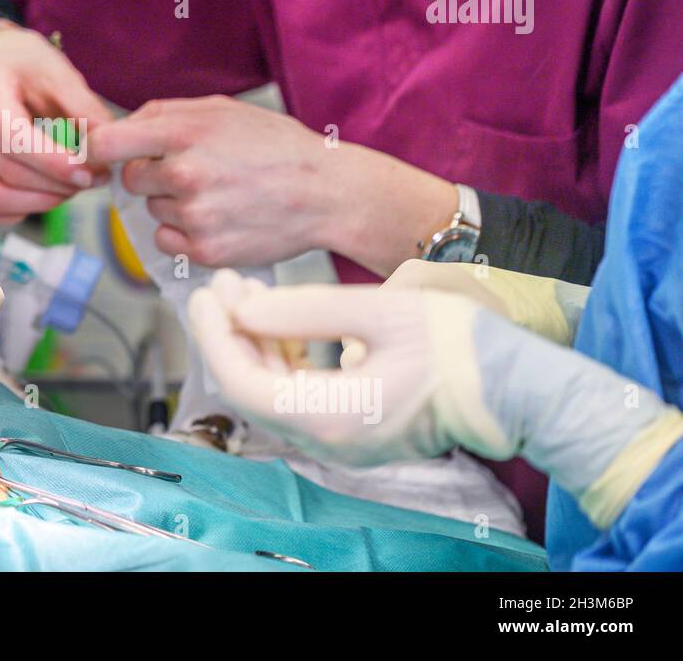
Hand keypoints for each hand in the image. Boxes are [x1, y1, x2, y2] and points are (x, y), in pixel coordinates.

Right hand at [0, 24, 113, 224]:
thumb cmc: (27, 65)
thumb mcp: (59, 74)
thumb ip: (85, 111)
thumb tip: (108, 155)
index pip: (13, 138)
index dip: (53, 163)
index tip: (89, 172)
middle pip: (7, 173)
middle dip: (56, 185)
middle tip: (92, 178)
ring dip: (40, 202)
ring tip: (69, 187)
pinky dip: (17, 212)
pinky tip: (42, 195)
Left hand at [86, 96, 457, 273]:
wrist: (326, 194)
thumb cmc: (276, 147)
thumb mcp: (223, 110)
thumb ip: (165, 113)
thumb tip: (119, 126)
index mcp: (184, 133)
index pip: (106, 144)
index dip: (98, 149)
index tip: (102, 154)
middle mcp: (184, 175)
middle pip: (129, 179)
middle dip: (150, 174)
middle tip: (190, 171)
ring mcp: (193, 216)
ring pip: (151, 210)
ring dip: (172, 203)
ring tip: (217, 193)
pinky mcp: (203, 250)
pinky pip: (167, 239)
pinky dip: (183, 232)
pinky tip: (218, 218)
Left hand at [189, 272, 682, 528]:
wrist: (519, 388)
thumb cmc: (458, 347)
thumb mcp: (378, 311)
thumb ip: (303, 311)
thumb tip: (243, 308)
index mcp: (327, 417)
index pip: (240, 382)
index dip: (214, 336)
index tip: (204, 294)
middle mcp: (325, 440)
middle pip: (251, 388)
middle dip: (231, 334)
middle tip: (223, 284)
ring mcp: (339, 438)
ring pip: (272, 391)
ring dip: (255, 343)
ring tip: (247, 291)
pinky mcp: (352, 426)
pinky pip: (299, 394)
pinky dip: (283, 356)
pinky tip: (280, 318)